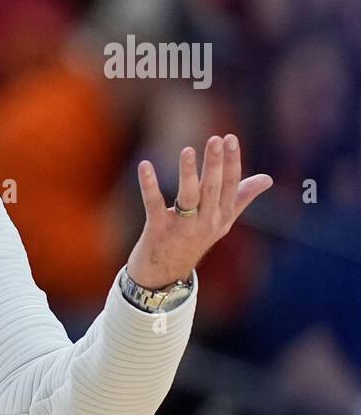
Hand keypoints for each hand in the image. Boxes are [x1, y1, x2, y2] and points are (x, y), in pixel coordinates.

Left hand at [127, 134, 272, 288]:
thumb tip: (267, 178)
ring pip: (189, 197)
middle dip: (215, 164)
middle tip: (216, 139)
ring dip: (188, 173)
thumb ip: (241, 198)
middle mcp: (206, 223)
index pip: (231, 186)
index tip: (230, 138)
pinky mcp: (158, 231)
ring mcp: (182, 228)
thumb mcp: (221, 222)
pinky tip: (145, 165)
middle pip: (212, 189)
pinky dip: (150, 185)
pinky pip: (154, 204)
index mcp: (222, 217)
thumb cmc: (193, 242)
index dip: (231, 162)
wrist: (164, 276)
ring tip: (187, 150)